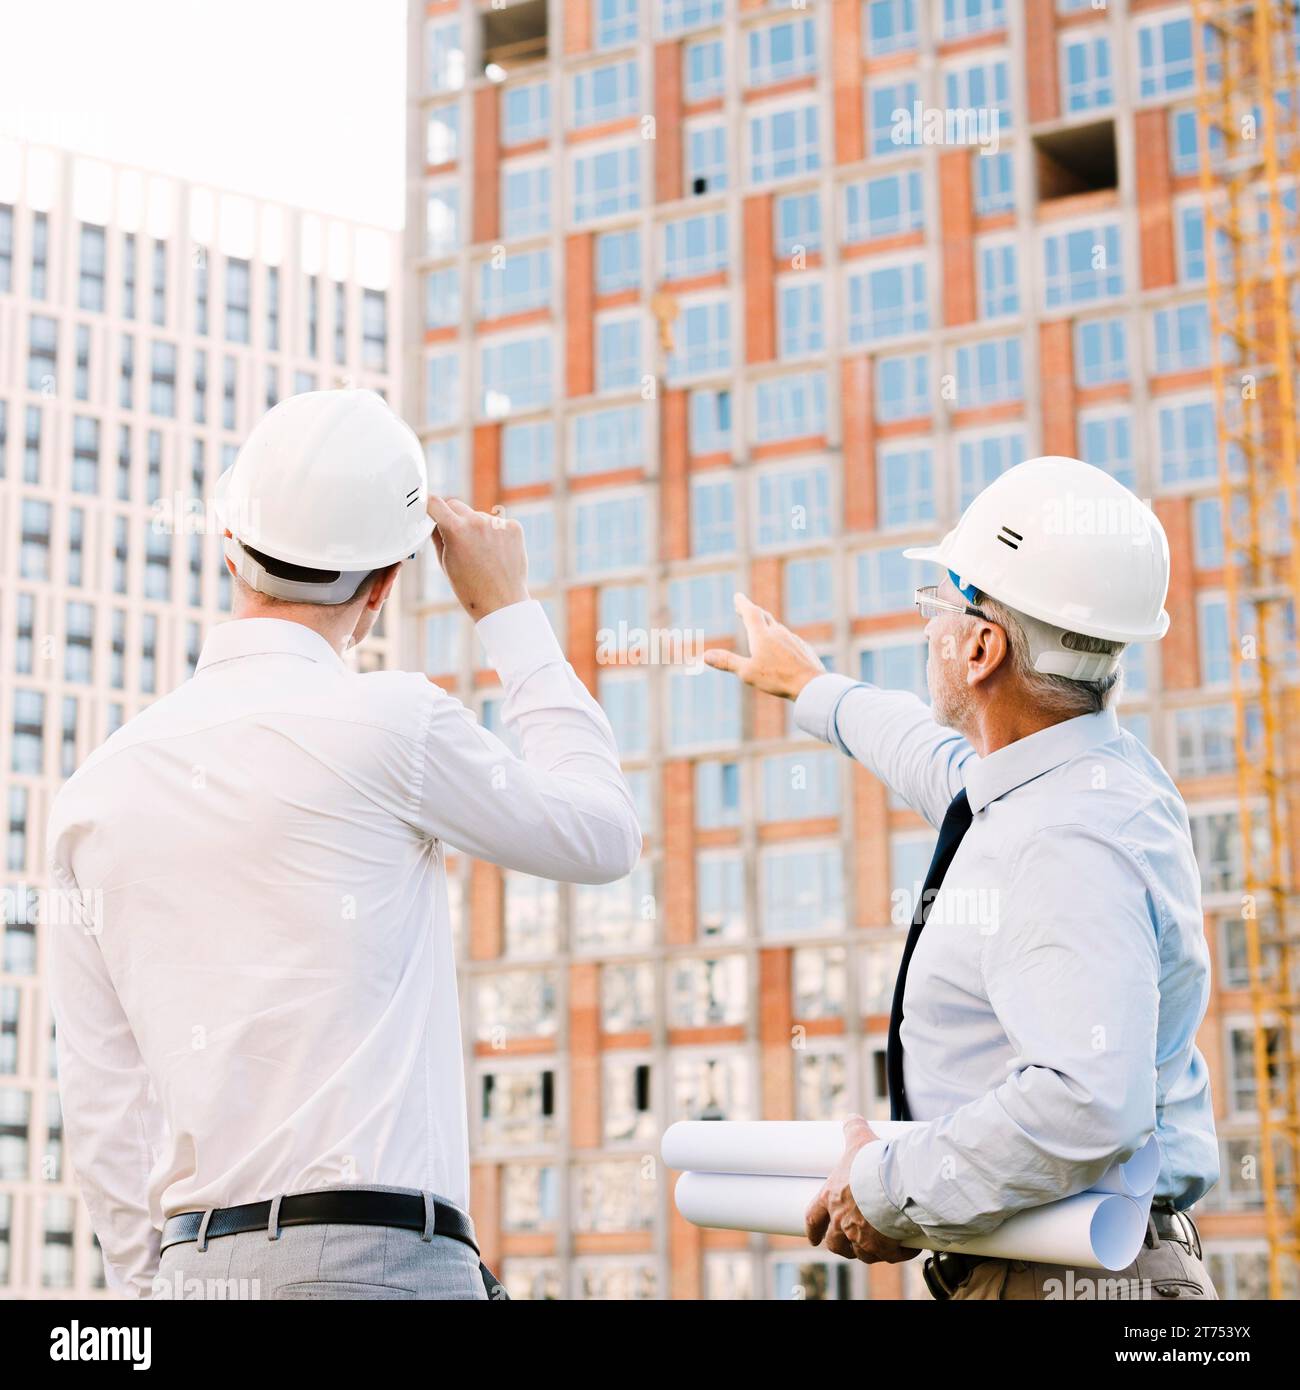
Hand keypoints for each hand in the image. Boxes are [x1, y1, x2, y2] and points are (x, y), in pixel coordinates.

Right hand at [428, 496, 529, 620]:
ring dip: (475, 527)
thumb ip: (438, 536)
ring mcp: (497, 524)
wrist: (502, 602)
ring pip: (478, 516)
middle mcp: (477, 521)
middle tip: (455, 538)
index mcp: (456, 530)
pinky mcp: (514, 527)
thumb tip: (434, 520)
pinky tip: (496, 553)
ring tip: (481, 554)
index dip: (429, 505)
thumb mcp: (445, 562)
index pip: (435, 503)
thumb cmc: (470, 588)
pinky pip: (497, 524)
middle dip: (452, 518)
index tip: (428, 507)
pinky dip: (495, 534)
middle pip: (456, 506)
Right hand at [703, 593, 824, 699]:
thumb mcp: (747, 672)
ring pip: (777, 627)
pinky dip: (780, 638)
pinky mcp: (802, 648)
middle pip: (764, 616)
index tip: (738, 596)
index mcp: (762, 635)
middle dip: (752, 611)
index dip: (742, 603)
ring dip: (767, 624)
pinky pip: (788, 639)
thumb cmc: (778, 678)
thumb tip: (705, 655)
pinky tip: (781, 646)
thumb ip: (727, 662)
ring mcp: (792, 639)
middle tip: (744, 608)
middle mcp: (778, 632)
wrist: (811, 684)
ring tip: (761, 627)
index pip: (750, 612)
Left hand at [805, 1116, 917, 1264]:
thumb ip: (854, 1129)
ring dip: (867, 1252)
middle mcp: (842, 1221)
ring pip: (860, 1254)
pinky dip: (896, 1254)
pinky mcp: (881, 1247)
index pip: (813, 1218)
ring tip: (878, 1247)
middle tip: (848, 1245)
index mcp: (830, 1197)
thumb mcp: (859, 1140)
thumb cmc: (872, 1162)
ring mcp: (861, 1237)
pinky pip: (888, 1256)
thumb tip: (852, 1117)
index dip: (812, 1229)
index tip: (813, 1238)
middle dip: (840, 1245)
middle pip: (835, 1243)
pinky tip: (906, 1248)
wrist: (895, 1184)